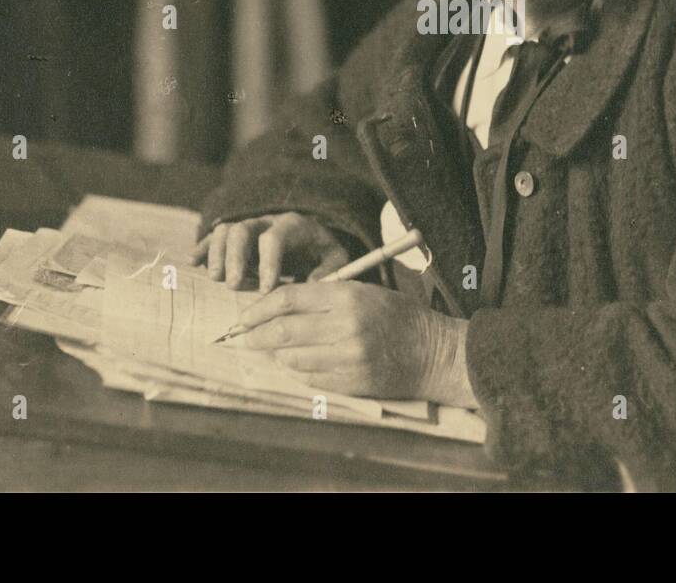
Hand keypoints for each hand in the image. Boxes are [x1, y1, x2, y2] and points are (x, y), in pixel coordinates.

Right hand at [190, 212, 350, 290]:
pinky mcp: (234, 235)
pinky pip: (214, 234)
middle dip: (236, 258)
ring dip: (217, 253)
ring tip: (216, 279)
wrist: (312, 235)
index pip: (275, 237)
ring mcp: (248, 225)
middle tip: (232, 285)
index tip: (266, 290)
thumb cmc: (322, 251)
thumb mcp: (335, 258)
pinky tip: (193, 262)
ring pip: (226, 229)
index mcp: (293, 225)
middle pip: (243, 229)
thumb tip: (315, 286)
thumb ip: (329, 271)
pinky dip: (203, 247)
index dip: (269, 262)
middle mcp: (267, 221)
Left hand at [232, 280, 475, 405]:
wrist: (432, 352)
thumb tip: (277, 311)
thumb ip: (323, 298)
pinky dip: (297, 372)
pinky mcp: (351, 383)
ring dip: (276, 355)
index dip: (259, 309)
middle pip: (282, 331)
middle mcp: (345, 326)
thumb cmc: (397, 316)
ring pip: (291, 358)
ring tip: (273, 350)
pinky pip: (309, 379)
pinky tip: (298, 364)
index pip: (288, 299)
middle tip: (242, 338)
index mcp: (347, 296)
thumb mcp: (363, 292)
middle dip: (254, 335)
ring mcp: (348, 358)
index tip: (243, 317)